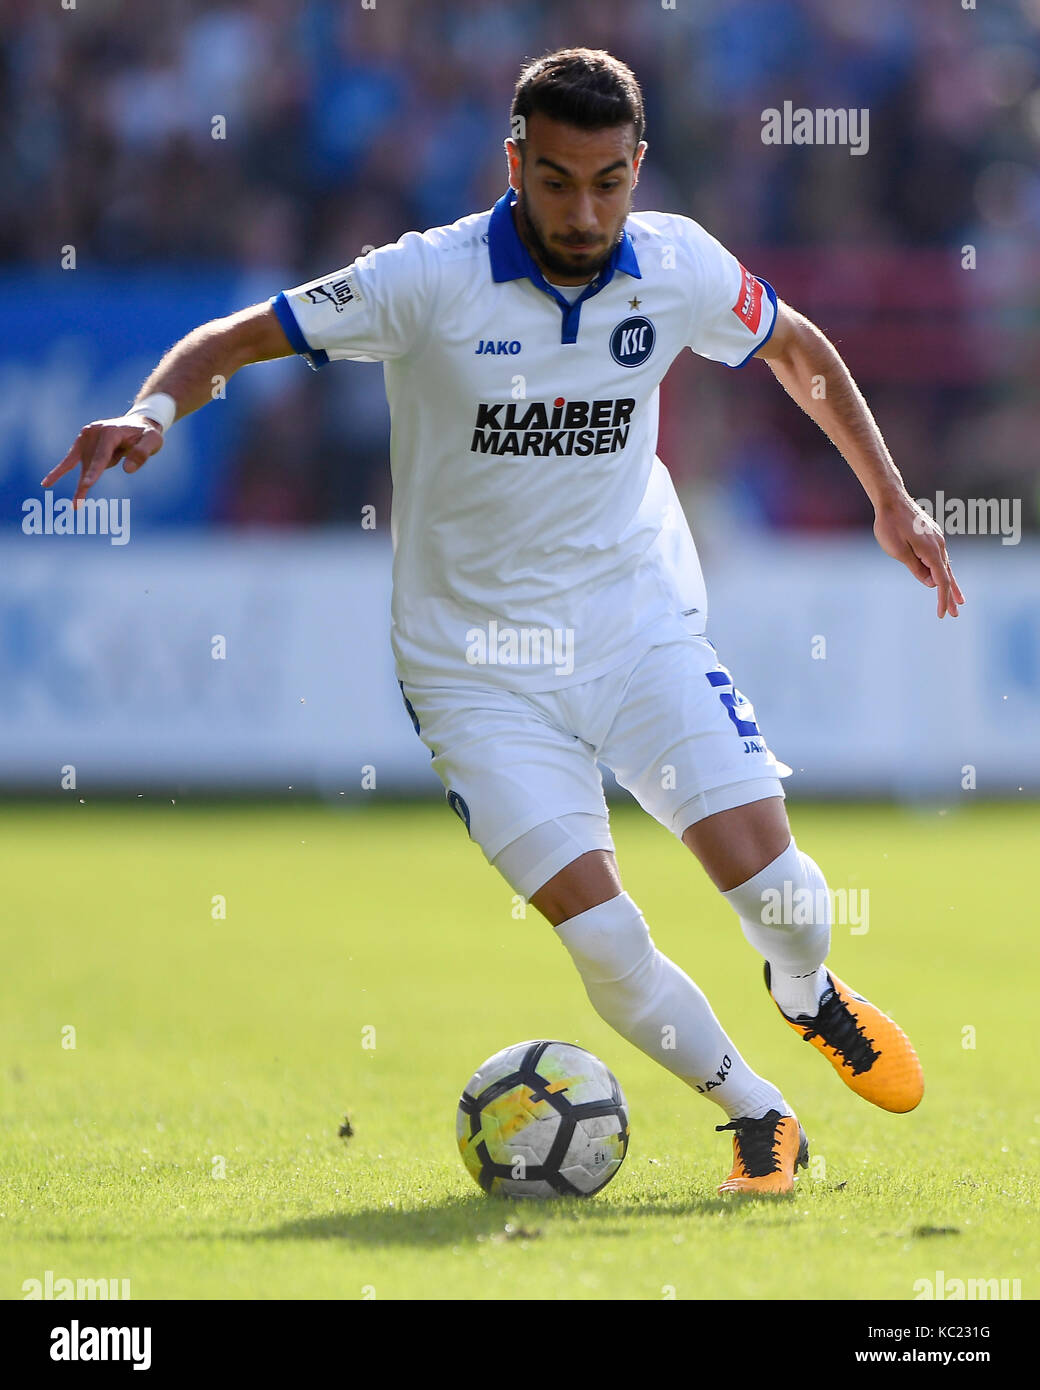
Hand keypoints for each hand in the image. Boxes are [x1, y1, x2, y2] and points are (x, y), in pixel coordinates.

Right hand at [40, 413, 165, 507]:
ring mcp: (86, 436)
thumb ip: (142, 453)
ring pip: (86, 465)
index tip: (87, 484)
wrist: (138, 424)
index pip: (102, 456)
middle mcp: (94, 431)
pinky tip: (46, 483)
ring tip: (81, 501)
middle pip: (91, 463)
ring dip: (93, 475)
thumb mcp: (153, 441)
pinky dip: (59, 471)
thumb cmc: (147, 434)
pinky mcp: (82, 441)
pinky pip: (70, 460)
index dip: (94, 471)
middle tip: (77, 505)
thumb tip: (128, 470)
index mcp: (110, 431)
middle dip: (88, 480)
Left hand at [873, 493, 964, 617]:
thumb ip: (915, 568)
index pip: (941, 581)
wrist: (891, 500)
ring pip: (944, 566)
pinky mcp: (931, 535)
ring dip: (949, 583)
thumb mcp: (898, 552)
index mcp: (932, 551)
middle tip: (957, 613)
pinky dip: (942, 570)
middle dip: (951, 595)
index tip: (942, 614)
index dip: (942, 599)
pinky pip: (939, 557)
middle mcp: (939, 545)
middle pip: (947, 575)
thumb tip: (930, 582)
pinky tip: (941, 576)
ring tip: (957, 599)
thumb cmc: (890, 525)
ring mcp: (936, 539)